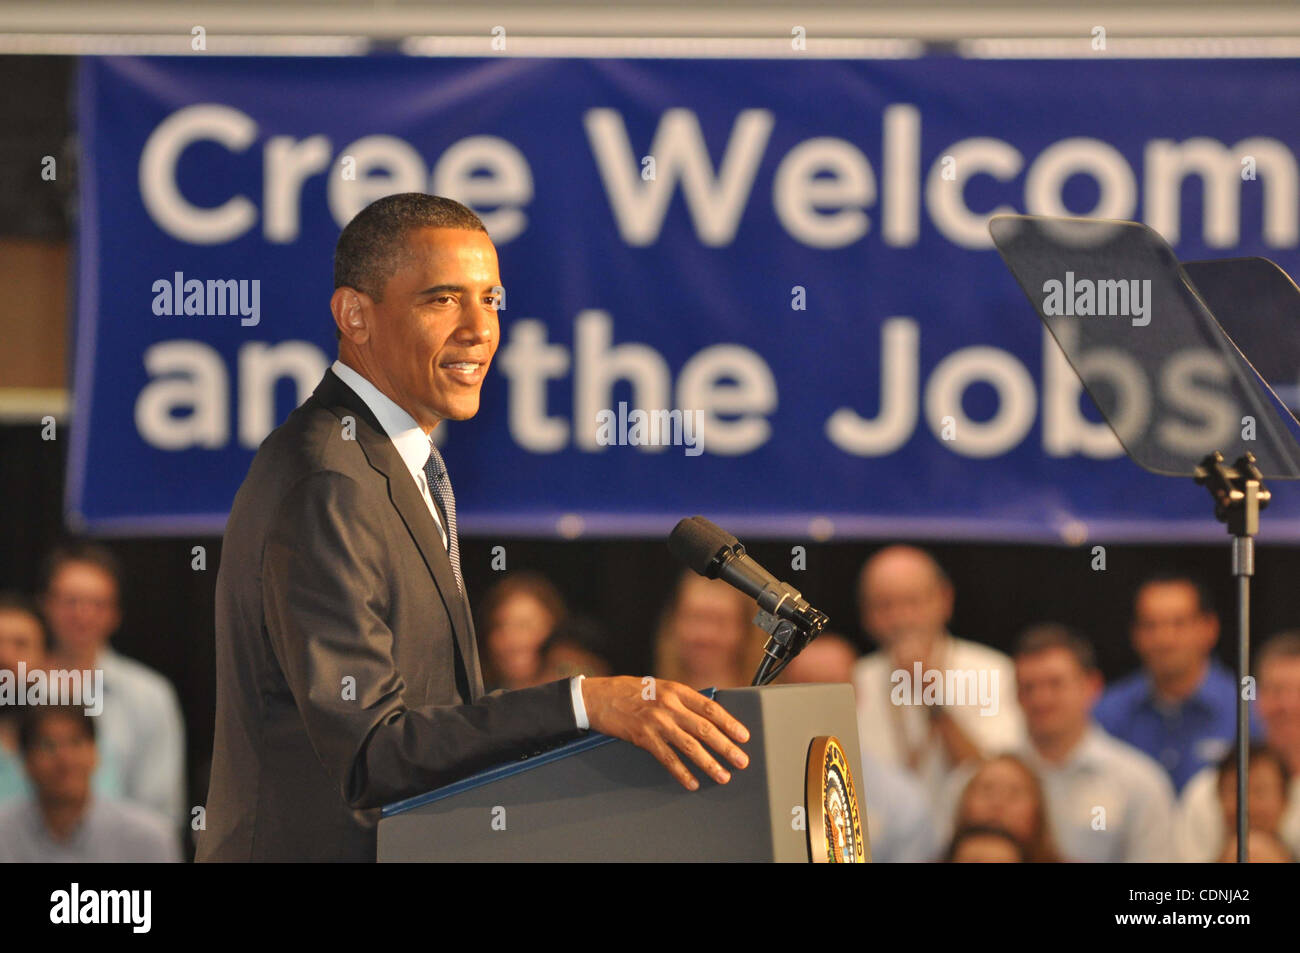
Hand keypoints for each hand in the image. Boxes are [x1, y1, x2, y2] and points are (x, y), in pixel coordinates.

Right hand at [581, 676, 749, 790]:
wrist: (597, 697)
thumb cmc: (629, 691)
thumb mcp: (659, 687)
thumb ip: (681, 700)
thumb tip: (705, 716)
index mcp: (676, 690)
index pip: (710, 708)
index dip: (729, 723)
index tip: (743, 736)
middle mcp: (669, 705)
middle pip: (705, 729)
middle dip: (726, 747)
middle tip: (741, 761)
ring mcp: (656, 721)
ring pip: (690, 746)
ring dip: (709, 763)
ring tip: (723, 776)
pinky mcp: (643, 737)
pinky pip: (668, 758)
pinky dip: (682, 772)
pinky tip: (692, 782)